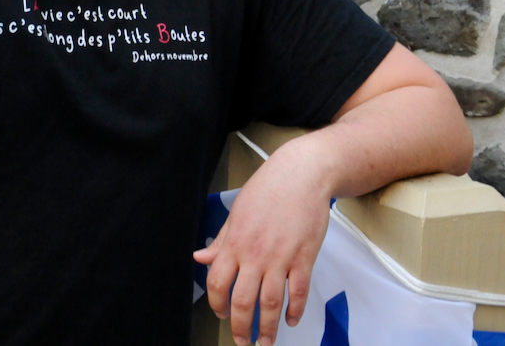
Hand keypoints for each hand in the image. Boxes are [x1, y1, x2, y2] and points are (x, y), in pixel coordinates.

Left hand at [193, 141, 334, 345]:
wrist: (301, 175)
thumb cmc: (268, 190)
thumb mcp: (236, 213)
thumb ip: (219, 241)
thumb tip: (199, 258)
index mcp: (235, 243)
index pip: (217, 282)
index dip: (217, 303)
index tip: (222, 315)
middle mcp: (255, 254)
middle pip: (243, 300)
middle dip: (242, 327)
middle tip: (243, 341)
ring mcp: (281, 257)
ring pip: (271, 302)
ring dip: (268, 327)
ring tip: (267, 341)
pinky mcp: (304, 257)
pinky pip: (299, 292)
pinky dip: (295, 310)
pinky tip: (292, 320)